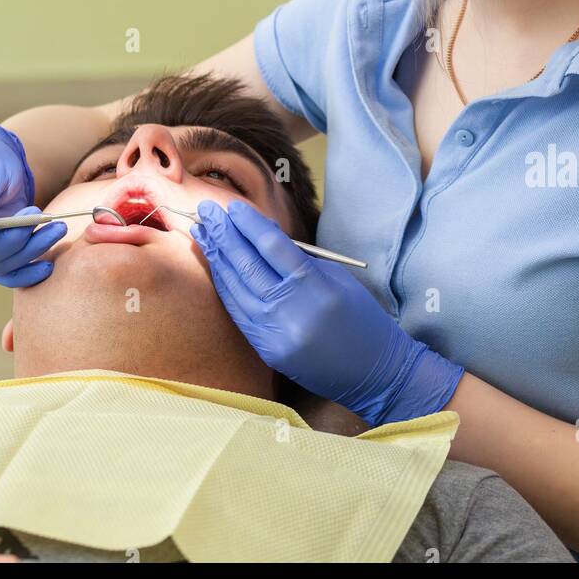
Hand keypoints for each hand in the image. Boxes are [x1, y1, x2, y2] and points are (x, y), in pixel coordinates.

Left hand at [190, 199, 463, 427]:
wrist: (375, 372)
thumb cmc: (362, 318)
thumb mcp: (339, 278)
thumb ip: (300, 258)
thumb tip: (261, 233)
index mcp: (318, 288)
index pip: (273, 247)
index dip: (249, 224)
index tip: (232, 207)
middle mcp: (294, 312)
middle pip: (248, 265)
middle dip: (224, 235)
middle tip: (206, 212)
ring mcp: (278, 335)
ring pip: (237, 290)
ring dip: (217, 259)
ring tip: (203, 234)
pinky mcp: (269, 352)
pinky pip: (240, 314)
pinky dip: (226, 288)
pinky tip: (217, 268)